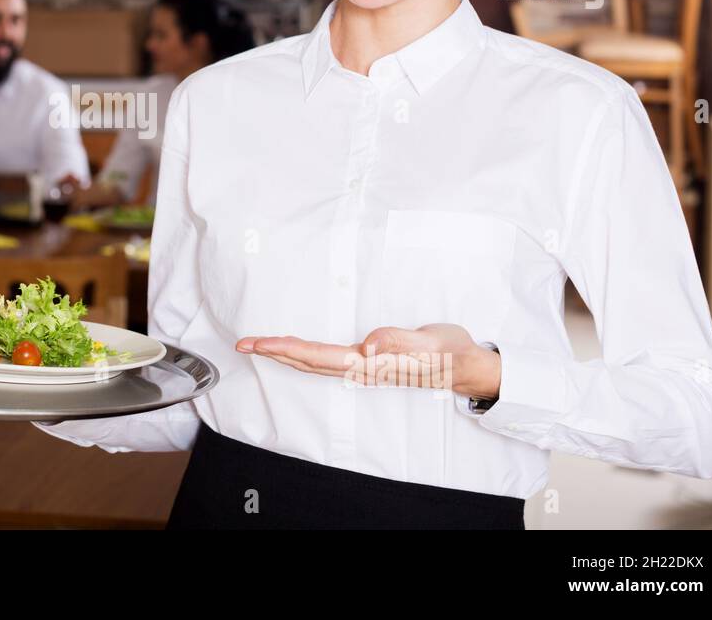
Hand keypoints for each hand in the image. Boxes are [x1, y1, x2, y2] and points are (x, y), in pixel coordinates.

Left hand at [236, 323, 500, 397]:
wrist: (469, 367)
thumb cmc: (450, 353)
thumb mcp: (432, 344)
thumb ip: (402, 343)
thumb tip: (369, 346)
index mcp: (370, 364)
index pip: (318, 355)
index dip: (285, 349)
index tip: (258, 343)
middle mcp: (362, 369)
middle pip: (308, 362)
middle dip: (274, 352)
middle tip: (243, 343)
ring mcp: (364, 369)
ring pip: (315, 363)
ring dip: (285, 355)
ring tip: (260, 346)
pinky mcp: (369, 364)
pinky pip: (327, 360)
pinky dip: (304, 354)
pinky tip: (296, 352)